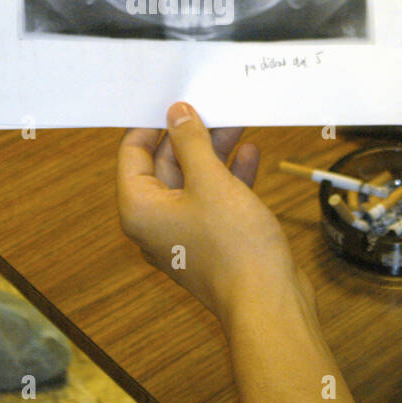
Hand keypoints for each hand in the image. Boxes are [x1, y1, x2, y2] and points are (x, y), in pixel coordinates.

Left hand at [117, 102, 304, 321]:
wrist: (268, 302)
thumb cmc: (233, 247)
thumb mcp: (210, 181)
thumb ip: (192, 142)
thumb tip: (177, 112)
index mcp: (140, 208)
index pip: (133, 153)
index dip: (152, 124)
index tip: (174, 100)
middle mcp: (156, 221)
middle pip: (165, 165)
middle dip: (190, 134)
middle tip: (211, 104)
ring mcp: (185, 232)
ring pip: (194, 180)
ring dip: (214, 151)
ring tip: (235, 120)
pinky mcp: (213, 240)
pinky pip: (215, 199)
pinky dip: (230, 175)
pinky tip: (250, 153)